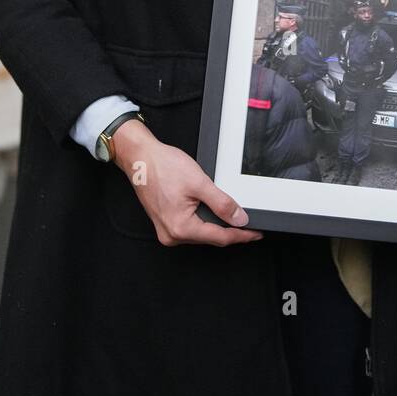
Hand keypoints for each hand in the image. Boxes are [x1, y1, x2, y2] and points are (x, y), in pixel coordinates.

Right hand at [113, 120, 262, 246]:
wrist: (140, 158)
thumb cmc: (163, 167)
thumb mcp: (199, 183)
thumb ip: (221, 203)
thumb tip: (239, 219)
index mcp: (180, 228)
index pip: (220, 237)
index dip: (242, 235)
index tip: (256, 233)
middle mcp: (172, 235)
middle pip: (210, 237)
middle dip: (230, 229)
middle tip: (249, 223)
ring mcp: (166, 230)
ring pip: (201, 232)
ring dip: (216, 223)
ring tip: (231, 213)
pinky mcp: (165, 222)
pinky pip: (190, 226)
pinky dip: (203, 219)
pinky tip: (211, 210)